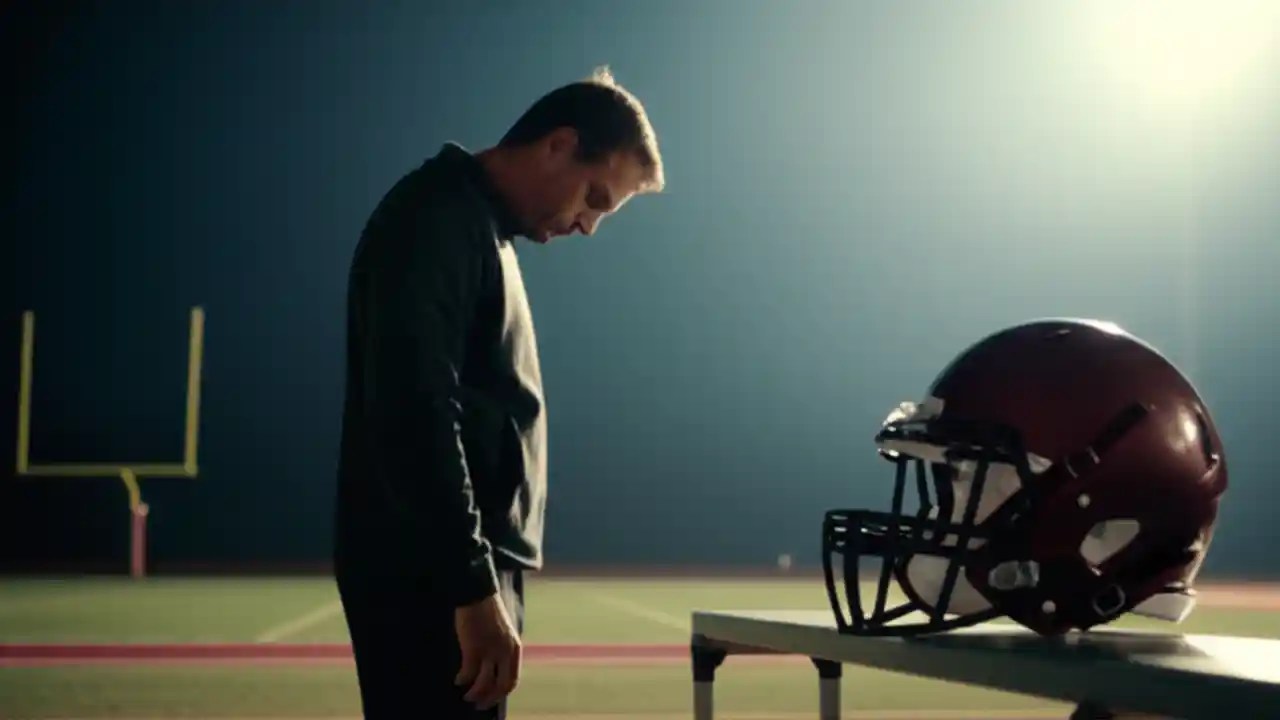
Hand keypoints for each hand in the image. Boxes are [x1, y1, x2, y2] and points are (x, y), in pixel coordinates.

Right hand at [454, 593, 521, 709]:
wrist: (477, 593)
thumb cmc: (488, 610)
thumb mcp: (503, 632)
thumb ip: (502, 650)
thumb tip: (493, 669)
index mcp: (514, 648)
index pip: (513, 679)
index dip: (502, 693)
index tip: (492, 699)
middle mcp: (505, 652)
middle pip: (502, 685)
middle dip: (490, 699)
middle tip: (479, 705)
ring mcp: (490, 651)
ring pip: (484, 683)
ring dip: (475, 693)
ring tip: (467, 696)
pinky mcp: (473, 648)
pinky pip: (468, 672)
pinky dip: (463, 679)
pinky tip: (458, 680)